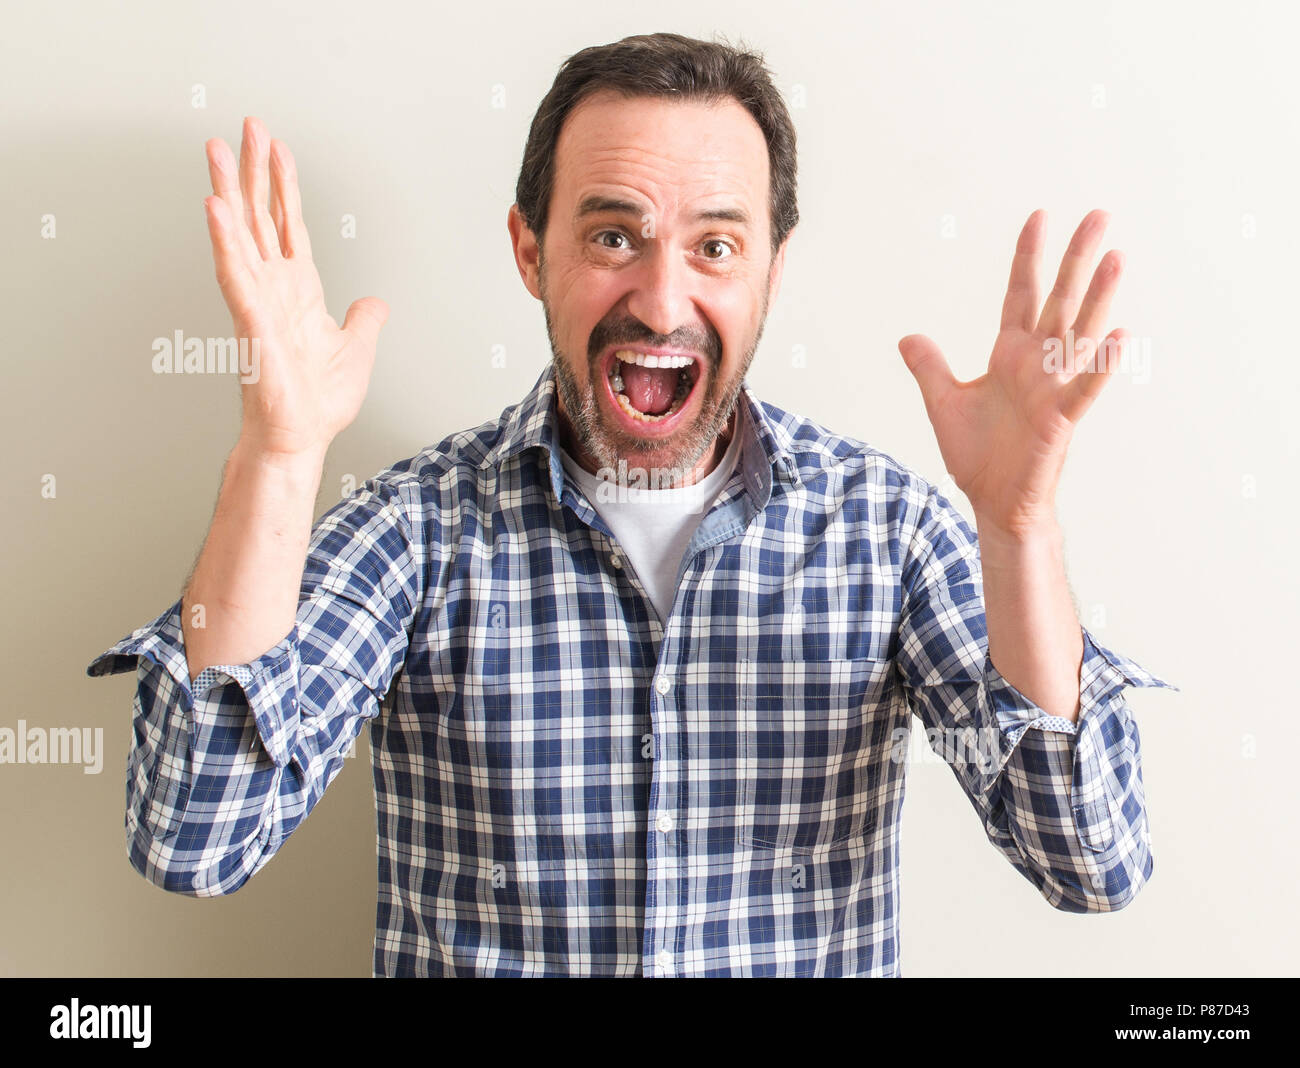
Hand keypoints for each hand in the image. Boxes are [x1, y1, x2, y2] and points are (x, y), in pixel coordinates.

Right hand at [203, 116, 387, 458]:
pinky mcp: (251, 319)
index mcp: (298, 290)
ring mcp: (259, 299)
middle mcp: (273, 287)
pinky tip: (216, 208)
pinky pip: (234, 272)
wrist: (301, 436)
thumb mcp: (356, 349)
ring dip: (229, 190)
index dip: (284, 185)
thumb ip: (363, 321)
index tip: (276, 148)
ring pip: (240, 233)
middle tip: (247, 126)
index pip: (288, 225)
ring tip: (218, 149)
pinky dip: (225, 240)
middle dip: (254, 170)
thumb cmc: (317, 401)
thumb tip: (375, 301)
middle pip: (259, 215)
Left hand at [898, 209, 1126, 534]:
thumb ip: (930, 367)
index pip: (1020, 293)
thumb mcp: (942, 403)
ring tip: (1115, 256)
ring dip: (1097, 297)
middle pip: (1059, 299)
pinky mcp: (1060, 418)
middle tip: (1099, 214)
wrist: (992, 500)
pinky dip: (1101, 364)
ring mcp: (1052, 387)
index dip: (1028, 257)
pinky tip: (1119, 335)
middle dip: (1076, 258)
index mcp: (1009, 354)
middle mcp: (1036, 363)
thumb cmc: (978, 455)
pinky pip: (1084, 387)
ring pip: (1079, 333)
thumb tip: (908, 336)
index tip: (1039, 216)